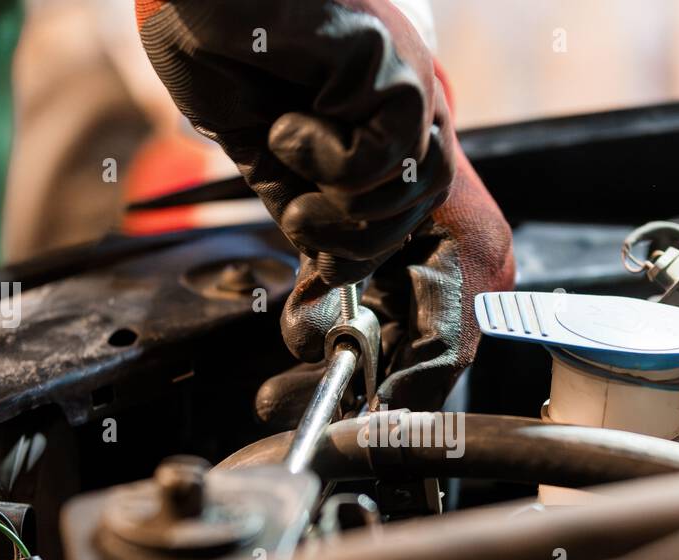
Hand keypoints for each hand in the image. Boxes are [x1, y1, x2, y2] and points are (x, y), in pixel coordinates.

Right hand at [136, 0, 514, 415]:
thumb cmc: (230, 50)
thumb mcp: (277, 170)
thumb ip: (314, 228)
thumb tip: (320, 312)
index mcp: (396, 152)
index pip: (448, 257)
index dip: (434, 329)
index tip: (394, 389)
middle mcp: (419, 129)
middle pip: (436, 247)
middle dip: (367, 297)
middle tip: (301, 328)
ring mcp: (417, 101)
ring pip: (401, 212)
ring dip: (328, 216)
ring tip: (284, 165)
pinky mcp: (398, 75)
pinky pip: (377, 165)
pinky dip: (320, 160)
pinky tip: (292, 118)